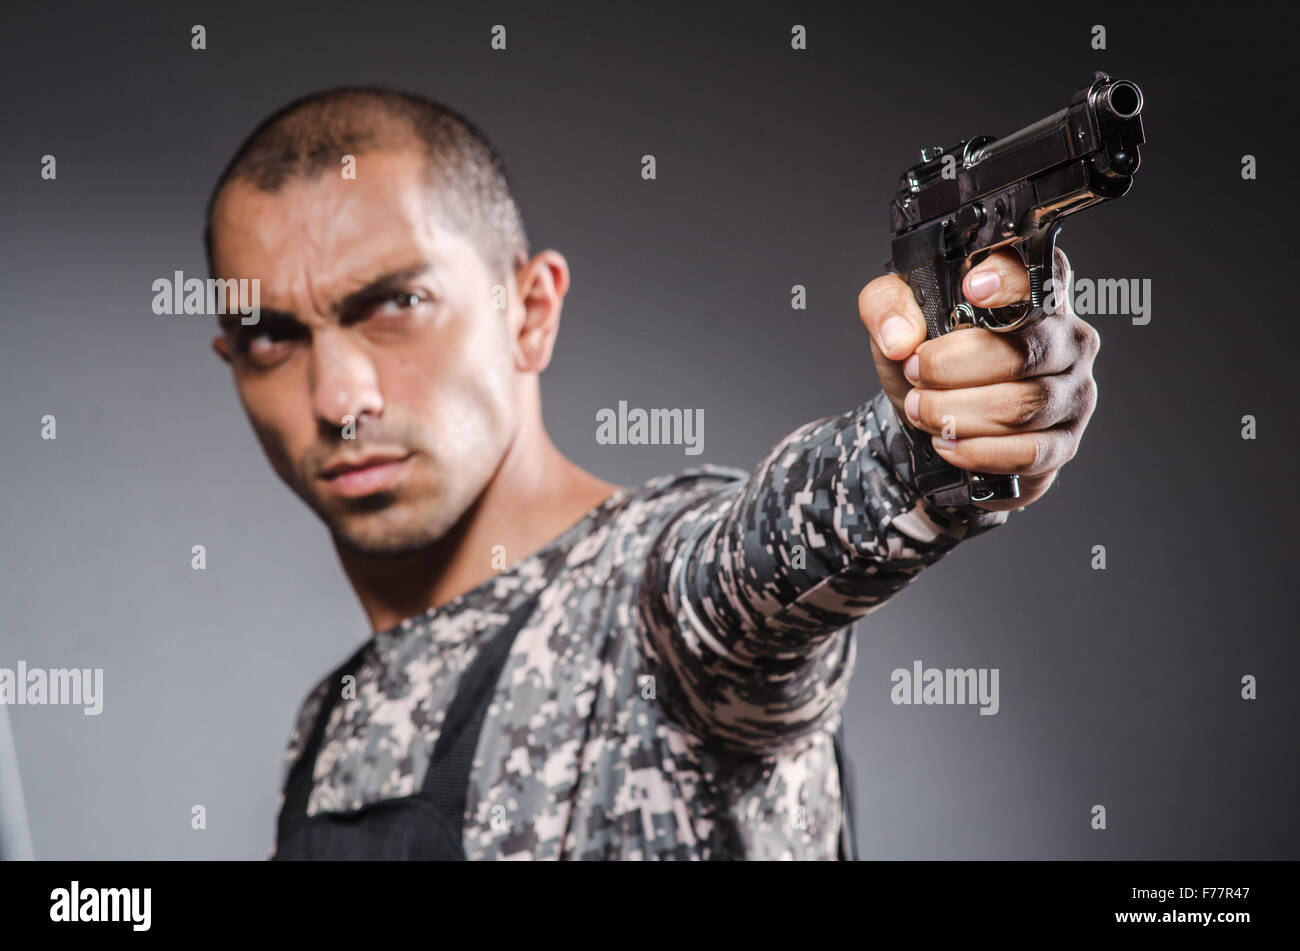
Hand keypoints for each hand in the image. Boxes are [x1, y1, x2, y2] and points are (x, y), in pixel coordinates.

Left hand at [857, 247, 1099, 510]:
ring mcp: (1072, 392)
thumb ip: (887, 306)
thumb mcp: (892, 319)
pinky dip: (977, 450)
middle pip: (1024, 352)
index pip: (1040, 273)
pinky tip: (946, 443)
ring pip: (1021, 406)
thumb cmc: (927, 357)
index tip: (971, 290)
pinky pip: (1027, 451)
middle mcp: (1068, 339)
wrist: (929, 418)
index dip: (1010, 280)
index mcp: (1035, 294)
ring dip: (956, 412)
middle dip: (953, 368)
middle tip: (915, 373)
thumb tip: (901, 337)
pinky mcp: (1063, 443)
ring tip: (920, 410)